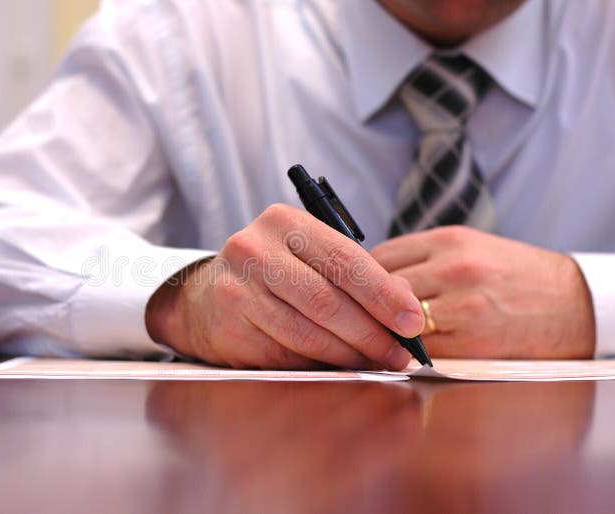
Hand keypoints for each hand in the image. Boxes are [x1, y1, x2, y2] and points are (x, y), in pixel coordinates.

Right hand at [145, 204, 424, 369]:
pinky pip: (286, 356)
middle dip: (371, 333)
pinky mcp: (228, 328)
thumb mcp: (307, 256)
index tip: (412, 322)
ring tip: (375, 363)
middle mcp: (254, 249)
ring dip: (349, 355)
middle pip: (327, 300)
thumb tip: (405, 310)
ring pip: (308, 333)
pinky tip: (337, 367)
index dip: (383, 294)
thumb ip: (351, 274)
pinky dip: (318, 366)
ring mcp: (236, 290)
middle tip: (399, 354)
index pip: (344, 259)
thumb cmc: (272, 274)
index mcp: (283, 222)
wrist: (202, 298)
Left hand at [371, 226, 595, 358]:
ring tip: (378, 336)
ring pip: (394, 319)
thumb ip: (424, 257)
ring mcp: (461, 305)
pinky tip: (404, 351)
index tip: (358, 289)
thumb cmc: (516, 276)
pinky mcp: (471, 341)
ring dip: (382, 330)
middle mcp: (453, 267)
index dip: (362, 276)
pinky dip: (407, 351)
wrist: (574, 304)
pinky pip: (419, 349)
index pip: (380, 256)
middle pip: (381, 287)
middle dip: (367, 304)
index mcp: (450, 240)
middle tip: (359, 317)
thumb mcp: (471, 247)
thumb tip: (372, 274)